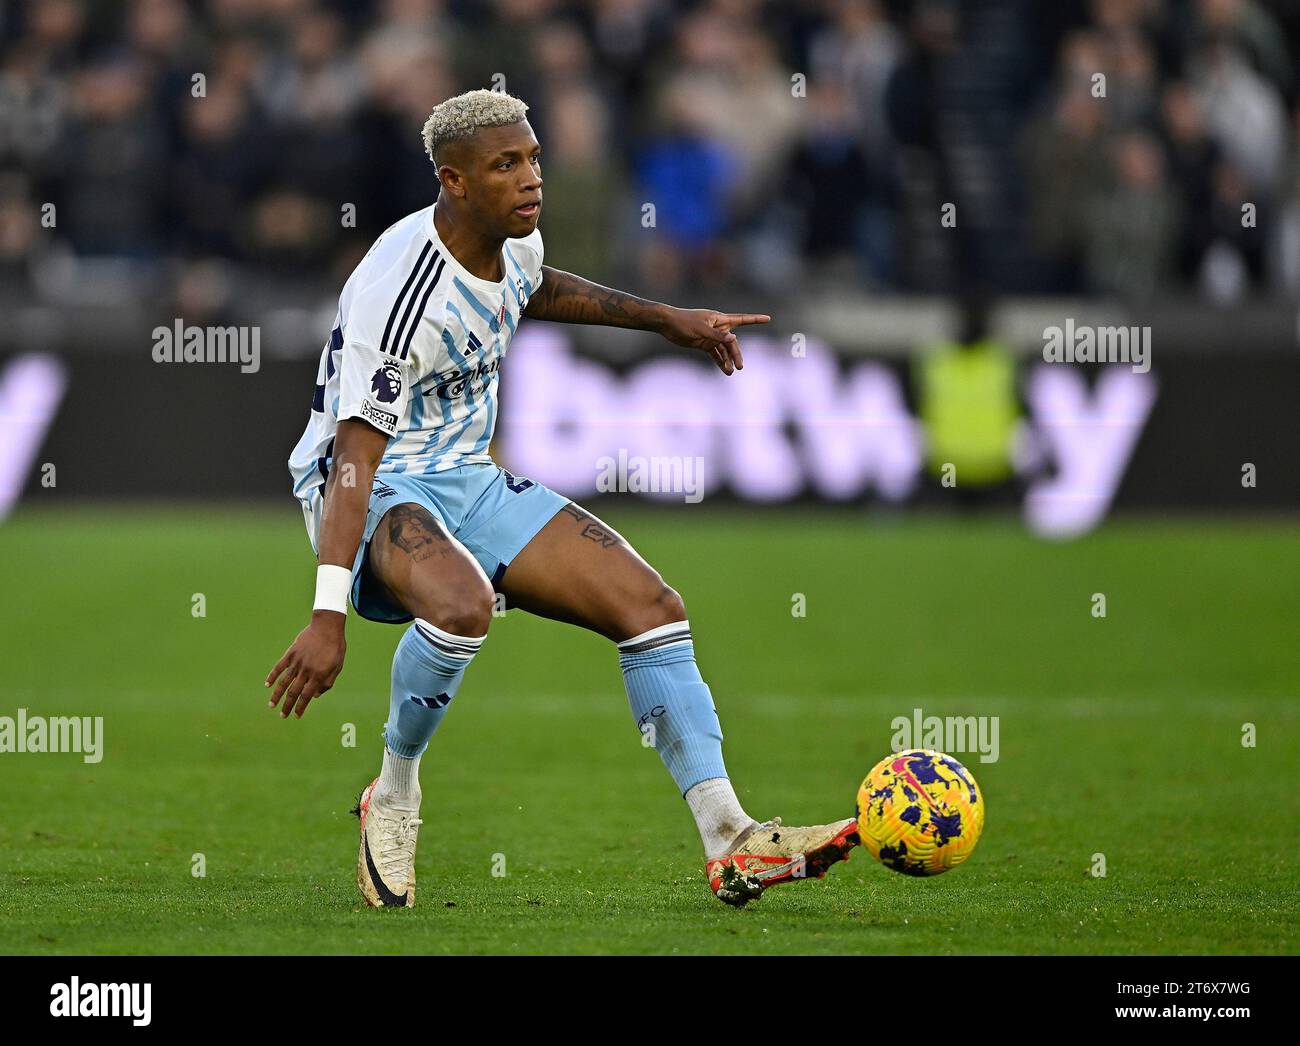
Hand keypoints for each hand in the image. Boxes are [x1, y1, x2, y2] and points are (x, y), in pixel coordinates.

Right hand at [265, 612, 346, 718]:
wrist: (327, 627)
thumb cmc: (335, 648)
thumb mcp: (337, 666)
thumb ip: (327, 682)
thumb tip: (314, 695)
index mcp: (318, 675)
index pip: (307, 696)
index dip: (301, 707)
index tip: (296, 716)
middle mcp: (306, 670)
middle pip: (293, 692)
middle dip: (287, 706)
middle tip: (282, 716)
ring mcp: (297, 661)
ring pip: (283, 682)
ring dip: (277, 695)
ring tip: (271, 705)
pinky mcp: (291, 653)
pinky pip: (279, 667)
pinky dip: (272, 676)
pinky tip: (267, 685)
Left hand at [654, 307, 769, 374]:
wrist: (668, 324)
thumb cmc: (684, 322)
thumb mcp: (702, 330)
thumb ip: (718, 336)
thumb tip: (734, 339)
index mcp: (720, 319)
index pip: (741, 319)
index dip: (755, 319)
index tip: (768, 318)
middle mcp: (718, 327)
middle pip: (732, 342)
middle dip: (737, 354)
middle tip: (740, 366)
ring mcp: (711, 336)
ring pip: (724, 350)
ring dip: (728, 360)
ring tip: (731, 372)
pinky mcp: (704, 343)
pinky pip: (715, 353)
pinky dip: (719, 361)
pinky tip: (725, 370)